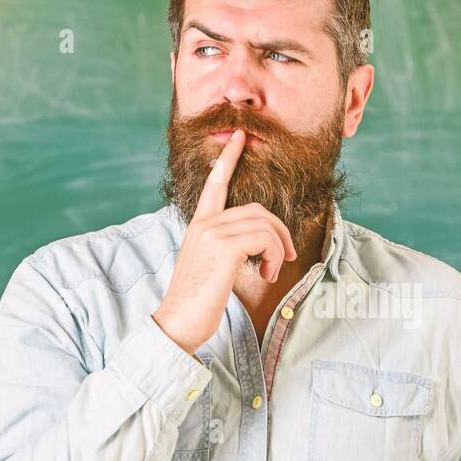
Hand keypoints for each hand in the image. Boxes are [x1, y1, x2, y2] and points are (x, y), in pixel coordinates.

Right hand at [152, 129, 297, 356]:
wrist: (177, 323)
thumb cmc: (197, 302)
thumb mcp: (210, 267)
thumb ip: (226, 248)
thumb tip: (254, 246)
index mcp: (199, 225)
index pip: (214, 183)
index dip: (228, 158)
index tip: (239, 137)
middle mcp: (204, 224)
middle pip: (257, 209)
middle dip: (279, 231)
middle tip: (283, 257)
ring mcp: (212, 233)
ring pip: (265, 224)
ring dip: (278, 248)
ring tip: (270, 271)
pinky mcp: (224, 247)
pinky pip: (265, 238)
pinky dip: (274, 255)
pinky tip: (265, 274)